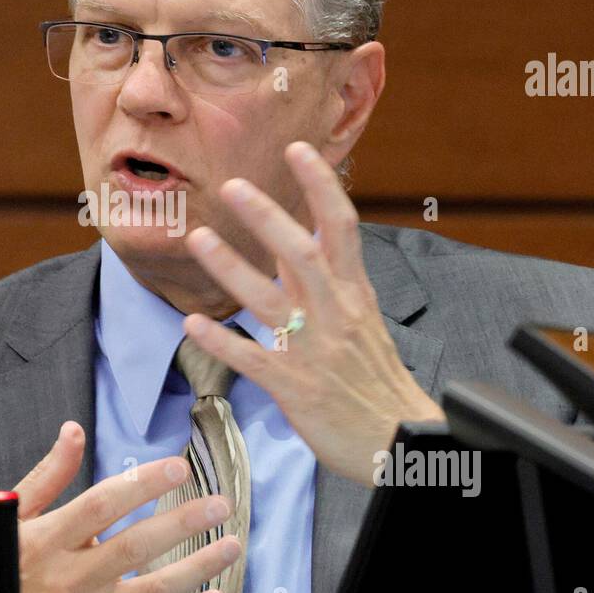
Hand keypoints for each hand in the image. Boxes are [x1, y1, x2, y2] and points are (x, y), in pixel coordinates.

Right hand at [0, 421, 239, 592]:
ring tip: (231, 545)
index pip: (101, 506)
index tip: (177, 467)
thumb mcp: (12, 519)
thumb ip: (48, 475)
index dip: (142, 484)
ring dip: (198, 567)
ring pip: (153, 592)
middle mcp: (70, 579)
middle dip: (183, 522)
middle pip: (135, 546)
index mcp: (46, 541)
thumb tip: (73, 432)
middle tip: (219, 505)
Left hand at [180, 140, 443, 485]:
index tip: (297, 149)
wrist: (401, 443)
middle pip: (301, 252)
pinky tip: (192, 325)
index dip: (320, 186)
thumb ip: (326, 283)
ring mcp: (314, 350)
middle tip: (231, 186)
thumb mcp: (362, 321)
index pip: (341, 227)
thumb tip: (296, 242)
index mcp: (355, 294)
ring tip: (198, 239)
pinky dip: (221, 342)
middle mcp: (336, 314)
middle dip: (266, 216)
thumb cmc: (377, 381)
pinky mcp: (295, 388)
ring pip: (269, 300)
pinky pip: (252, 359)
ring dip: (230, 267)